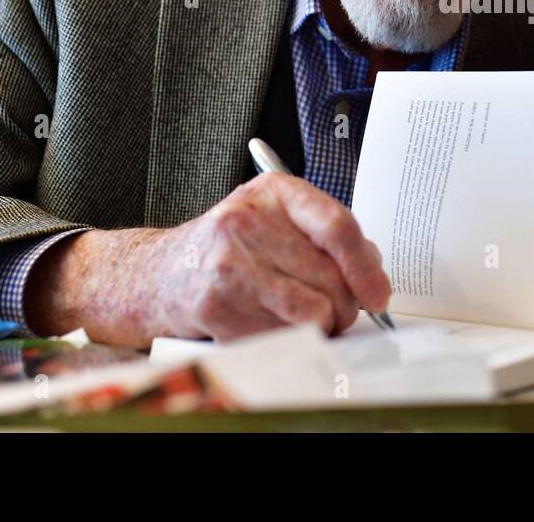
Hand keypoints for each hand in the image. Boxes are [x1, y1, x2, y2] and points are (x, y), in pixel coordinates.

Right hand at [25, 172, 390, 346]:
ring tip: (298, 316)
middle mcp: (248, 222)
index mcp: (274, 193)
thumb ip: (324, 236)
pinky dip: (282, 339)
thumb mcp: (273, 221)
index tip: (378, 294)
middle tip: (333, 310)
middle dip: (343, 306)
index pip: (337, 226)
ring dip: (317, 326)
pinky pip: (279, 336)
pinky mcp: (215, 306)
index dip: (366, 267)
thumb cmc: (225, 248)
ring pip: (311, 312)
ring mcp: (228, 264)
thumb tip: (373, 271)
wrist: (155, 274)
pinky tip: (264, 323)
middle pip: (331, 279)